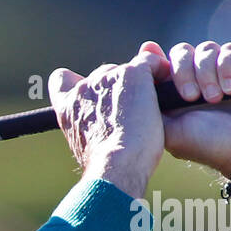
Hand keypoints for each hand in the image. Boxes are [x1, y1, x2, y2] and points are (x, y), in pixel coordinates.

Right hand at [48, 48, 168, 198]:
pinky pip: (150, 62)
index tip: (94, 94)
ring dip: (140, 84)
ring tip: (151, 109)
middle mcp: (82, 88)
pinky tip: (168, 92)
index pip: (62, 80)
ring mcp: (106, 78)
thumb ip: (89, 127)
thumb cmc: (106, 167)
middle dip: (119, 88)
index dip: (78, 83)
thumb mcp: (87, 147)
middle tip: (134, 113)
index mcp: (67, 107)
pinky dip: (160, 73)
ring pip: (128, 70)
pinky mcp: (131, 74)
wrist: (116, 167)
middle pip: (104, 74)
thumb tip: (104, 126)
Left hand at [148, 39, 230, 179]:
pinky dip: (228, 66)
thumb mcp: (169, 130)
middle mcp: (199, 80)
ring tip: (217, 98)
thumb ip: (150, 105)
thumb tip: (134, 76)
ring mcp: (223, 73)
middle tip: (191, 97)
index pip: (163, 64)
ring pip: (206, 49)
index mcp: (177, 93)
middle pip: (182, 52)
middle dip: (184, 71)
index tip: (161, 71)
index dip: (160, 63)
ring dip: (207, 72)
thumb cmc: (210, 145)